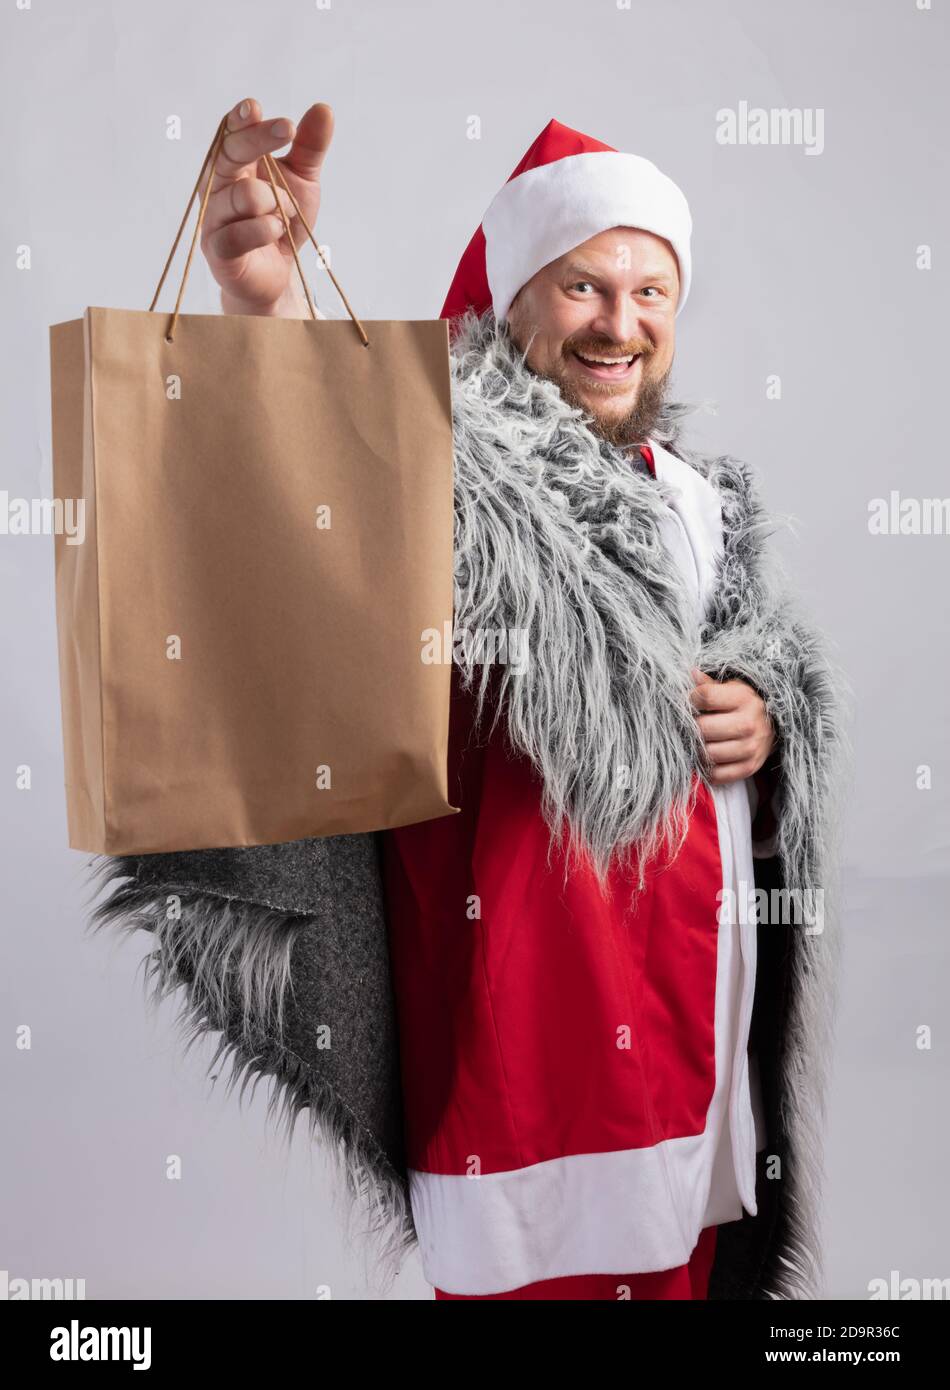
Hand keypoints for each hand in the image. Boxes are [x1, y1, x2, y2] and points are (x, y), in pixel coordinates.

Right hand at [198, 97, 333, 315]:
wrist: (277, 277)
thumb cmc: (282, 224)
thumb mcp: (303, 183)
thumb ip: (309, 149)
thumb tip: (324, 109)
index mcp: (233, 166)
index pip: (230, 134)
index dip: (240, 119)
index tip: (256, 107)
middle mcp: (217, 187)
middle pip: (229, 153)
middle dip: (259, 140)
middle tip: (288, 131)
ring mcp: (214, 218)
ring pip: (243, 195)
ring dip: (276, 203)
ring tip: (285, 217)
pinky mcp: (218, 250)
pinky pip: (239, 233)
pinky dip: (265, 230)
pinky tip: (277, 232)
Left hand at [689, 668, 776, 784]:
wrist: (772, 726)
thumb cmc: (742, 704)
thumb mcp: (730, 688)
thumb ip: (709, 684)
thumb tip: (691, 673)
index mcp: (743, 698)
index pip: (705, 696)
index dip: (691, 699)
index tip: (691, 702)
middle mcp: (749, 723)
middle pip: (704, 728)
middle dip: (692, 727)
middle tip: (692, 726)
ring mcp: (751, 747)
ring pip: (708, 753)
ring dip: (698, 749)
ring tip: (700, 742)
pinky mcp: (750, 767)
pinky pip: (718, 775)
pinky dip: (708, 770)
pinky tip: (708, 759)